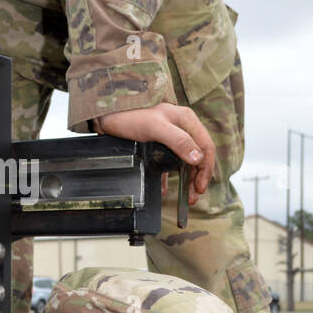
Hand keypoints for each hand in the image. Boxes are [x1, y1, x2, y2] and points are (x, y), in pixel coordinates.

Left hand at [94, 104, 214, 206]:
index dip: (205, 168)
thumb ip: (178, 141)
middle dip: (198, 177)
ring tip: (187, 196)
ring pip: (186, 162)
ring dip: (188, 180)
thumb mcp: (155, 128)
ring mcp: (171, 137)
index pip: (206, 146)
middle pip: (198, 156)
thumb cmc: (129, 116)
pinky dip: (169, 178)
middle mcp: (182, 128)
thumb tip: (197, 159)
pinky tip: (165, 190)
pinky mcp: (158, 145)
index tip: (200, 186)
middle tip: (194, 196)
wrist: (107, 115)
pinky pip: (169, 164)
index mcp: (186, 120)